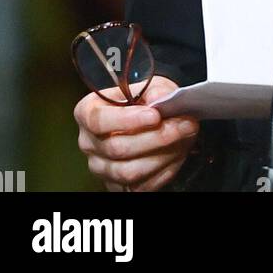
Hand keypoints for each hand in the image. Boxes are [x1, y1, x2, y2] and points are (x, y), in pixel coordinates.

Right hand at [74, 76, 199, 191]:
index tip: (155, 116)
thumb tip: (160, 102)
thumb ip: (155, 92)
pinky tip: (179, 153)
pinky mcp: (117, 186)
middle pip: (117, 148)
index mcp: (87, 113)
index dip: (127, 120)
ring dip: (163, 155)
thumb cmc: (146, 100)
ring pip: (129, 172)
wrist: (151, 117)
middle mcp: (88, 143)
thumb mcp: (151, 85)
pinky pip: (141, 186)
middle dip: (156, 137)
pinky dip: (164, 170)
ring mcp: (101, 168)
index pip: (98, 121)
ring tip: (184, 138)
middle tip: (184, 125)